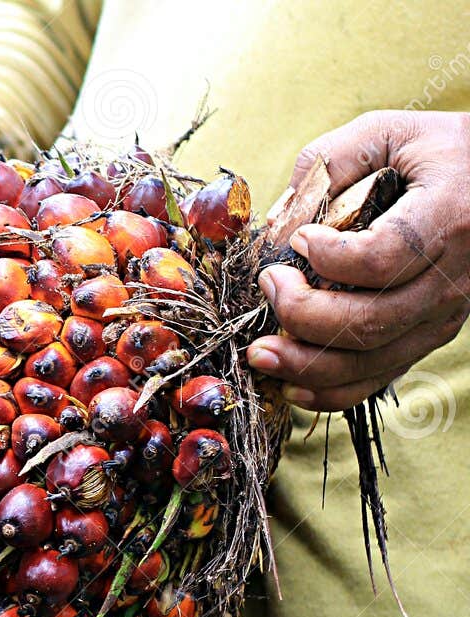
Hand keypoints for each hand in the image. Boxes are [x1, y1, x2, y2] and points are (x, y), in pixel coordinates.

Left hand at [248, 111, 469, 410]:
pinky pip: (381, 378)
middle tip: (267, 288)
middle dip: (302, 315)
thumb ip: (330, 161)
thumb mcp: (387, 132)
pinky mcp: (429, 335)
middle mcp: (454, 274)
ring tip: (259, 353)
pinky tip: (292, 384)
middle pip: (370, 320)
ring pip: (371, 359)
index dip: (331, 258)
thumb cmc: (435, 153)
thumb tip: (277, 218)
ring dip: (306, 365)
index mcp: (448, 215)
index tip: (300, 239)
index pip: (384, 256)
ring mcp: (444, 313)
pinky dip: (332, 391)